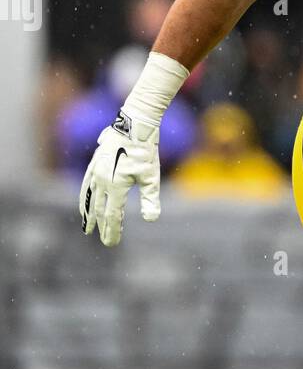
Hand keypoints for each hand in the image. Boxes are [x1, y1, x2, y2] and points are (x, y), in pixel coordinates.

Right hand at [79, 110, 160, 246]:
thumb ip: (150, 199)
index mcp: (116, 185)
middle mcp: (102, 180)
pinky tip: (85, 203)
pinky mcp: (94, 164)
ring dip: (89, 215)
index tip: (111, 243)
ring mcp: (96, 172)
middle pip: (100, 210)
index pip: (112, 214)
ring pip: (89, 198)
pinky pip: (86, 185)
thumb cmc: (145, 151)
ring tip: (87, 227)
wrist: (134, 125)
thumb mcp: (151, 177)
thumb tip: (151, 219)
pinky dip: (85, 198)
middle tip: (105, 241)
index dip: (112, 230)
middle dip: (102, 227)